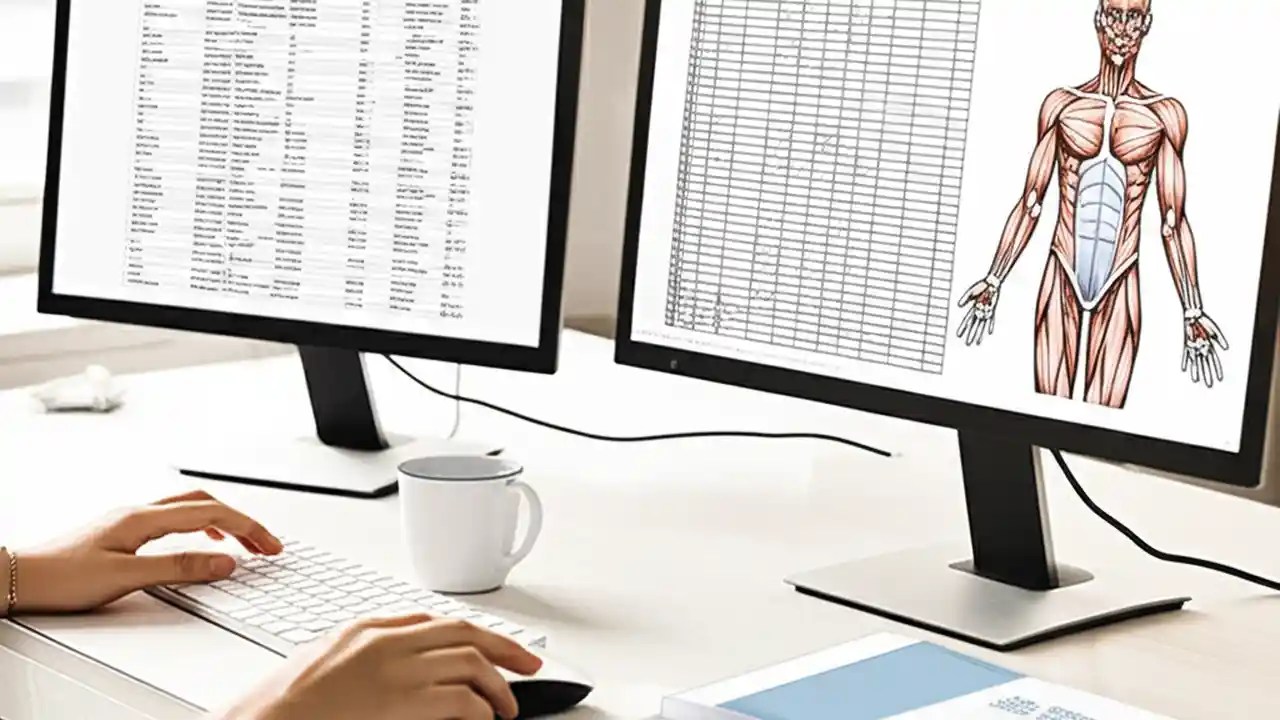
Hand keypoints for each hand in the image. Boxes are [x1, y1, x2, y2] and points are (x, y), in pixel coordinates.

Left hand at [13, 490, 281, 612]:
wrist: (16, 576)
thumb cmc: (60, 577)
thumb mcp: (125, 577)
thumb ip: (178, 568)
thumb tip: (223, 562)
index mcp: (143, 518)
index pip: (211, 514)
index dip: (248, 528)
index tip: (271, 545)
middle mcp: (138, 512)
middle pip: (205, 503)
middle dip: (242, 520)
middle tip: (266, 543)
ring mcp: (129, 519)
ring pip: (189, 507)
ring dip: (222, 519)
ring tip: (242, 540)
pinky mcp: (121, 531)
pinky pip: (172, 518)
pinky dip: (198, 524)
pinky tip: (199, 540)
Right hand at [220, 614, 543, 719]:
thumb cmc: (281, 706)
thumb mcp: (321, 661)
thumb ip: (361, 654)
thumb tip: (393, 669)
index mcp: (366, 629)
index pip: (433, 621)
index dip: (470, 634)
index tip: (491, 645)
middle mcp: (387, 642)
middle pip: (463, 633)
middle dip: (503, 647)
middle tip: (529, 664)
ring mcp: (399, 671)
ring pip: (471, 664)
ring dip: (498, 686)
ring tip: (507, 706)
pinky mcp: (407, 702)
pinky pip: (463, 701)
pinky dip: (481, 711)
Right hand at [957, 276, 1001, 344]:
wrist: (991, 283)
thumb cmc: (980, 287)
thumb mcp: (970, 293)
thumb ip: (964, 299)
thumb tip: (958, 305)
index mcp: (972, 309)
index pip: (966, 321)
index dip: (962, 329)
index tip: (958, 336)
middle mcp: (978, 312)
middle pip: (974, 326)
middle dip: (971, 335)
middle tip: (967, 344)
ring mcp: (986, 312)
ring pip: (982, 325)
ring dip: (979, 334)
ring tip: (977, 342)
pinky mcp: (992, 310)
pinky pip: (991, 319)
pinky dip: (990, 325)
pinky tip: (989, 332)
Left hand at [1183, 311, 1228, 387]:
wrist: (1194, 316)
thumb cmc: (1206, 323)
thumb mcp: (1216, 331)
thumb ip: (1221, 340)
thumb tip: (1226, 348)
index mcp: (1210, 347)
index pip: (1214, 362)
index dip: (1217, 370)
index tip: (1220, 379)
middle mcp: (1202, 349)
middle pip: (1205, 365)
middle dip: (1207, 375)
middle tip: (1209, 385)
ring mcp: (1194, 347)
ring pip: (1195, 362)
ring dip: (1196, 371)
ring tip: (1196, 380)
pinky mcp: (1186, 344)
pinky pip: (1185, 355)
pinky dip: (1185, 362)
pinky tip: (1184, 369)